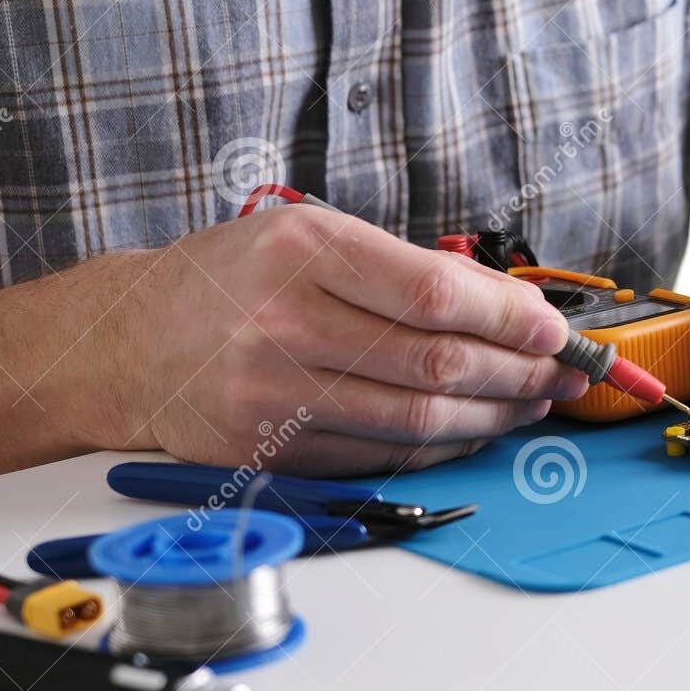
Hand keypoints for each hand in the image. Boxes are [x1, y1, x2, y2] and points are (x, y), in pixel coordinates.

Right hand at [106, 206, 585, 475]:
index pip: (434, 292)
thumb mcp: (306, 236)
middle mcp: (283, 322)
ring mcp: (274, 394)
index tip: (554, 330)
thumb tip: (509, 307)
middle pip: (436, 361)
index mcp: (301, 251)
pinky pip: (384, 454)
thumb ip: (400, 267)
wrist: (126, 342)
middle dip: (519, 372)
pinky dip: (442, 445)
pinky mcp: (272, 450)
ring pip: (417, 418)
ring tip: (534, 404)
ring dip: (493, 416)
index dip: (510, 317)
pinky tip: (475, 430)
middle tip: (563, 374)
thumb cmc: (230, 279)